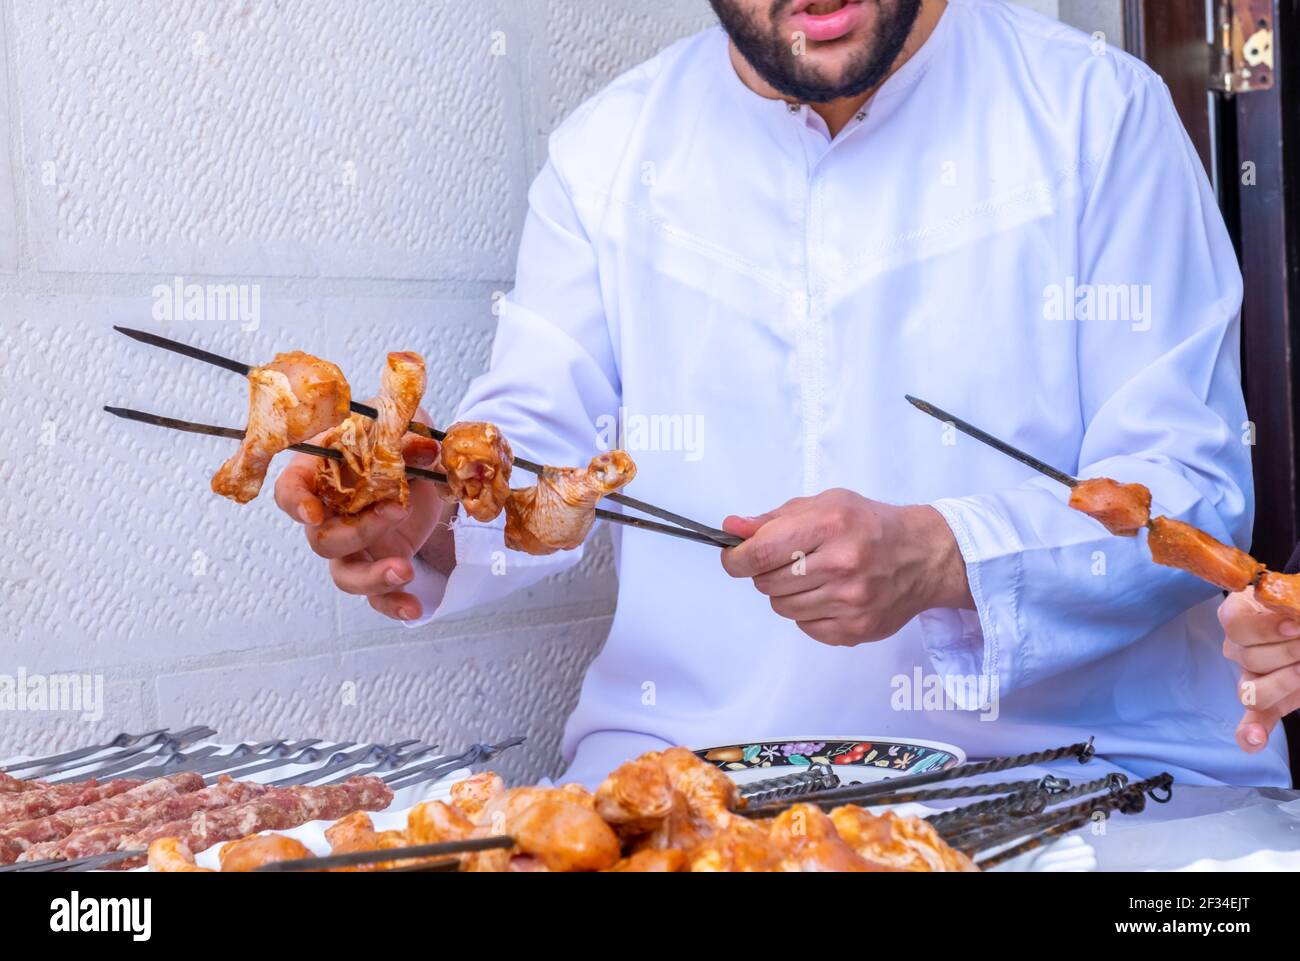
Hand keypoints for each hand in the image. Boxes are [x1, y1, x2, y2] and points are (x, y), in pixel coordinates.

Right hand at [274, 408, 451, 621]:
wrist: (423, 465)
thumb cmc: (396, 438)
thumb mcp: (405, 427)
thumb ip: (408, 435)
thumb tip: (423, 447)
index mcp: (322, 472)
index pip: (291, 489)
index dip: (295, 503)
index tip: (311, 512)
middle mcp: (330, 513)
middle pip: (322, 538)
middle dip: (358, 531)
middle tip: (398, 510)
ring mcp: (353, 544)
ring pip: (344, 574)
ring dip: (371, 577)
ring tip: (404, 571)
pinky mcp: (379, 562)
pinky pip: (377, 594)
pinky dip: (393, 604)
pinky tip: (414, 609)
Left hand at [720, 489, 972, 645]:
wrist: (924, 555)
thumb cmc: (871, 525)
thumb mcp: (825, 504)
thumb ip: (773, 519)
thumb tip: (732, 529)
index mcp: (830, 525)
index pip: (761, 552)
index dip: (737, 558)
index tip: (735, 557)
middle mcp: (841, 563)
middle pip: (767, 583)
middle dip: (765, 572)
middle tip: (787, 561)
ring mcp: (850, 601)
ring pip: (783, 607)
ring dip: (786, 593)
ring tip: (812, 576)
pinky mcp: (855, 629)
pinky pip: (805, 627)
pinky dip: (808, 612)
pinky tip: (828, 594)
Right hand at [1219, 587, 1299, 752]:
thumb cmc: (1298, 608)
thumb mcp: (1294, 600)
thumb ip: (1292, 605)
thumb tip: (1296, 618)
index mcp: (1238, 614)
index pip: (1236, 625)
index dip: (1266, 628)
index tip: (1296, 625)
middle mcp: (1236, 646)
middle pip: (1247, 658)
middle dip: (1287, 654)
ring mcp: (1249, 675)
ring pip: (1251, 689)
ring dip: (1284, 683)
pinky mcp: (1268, 701)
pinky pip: (1252, 718)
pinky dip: (1251, 732)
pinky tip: (1253, 741)